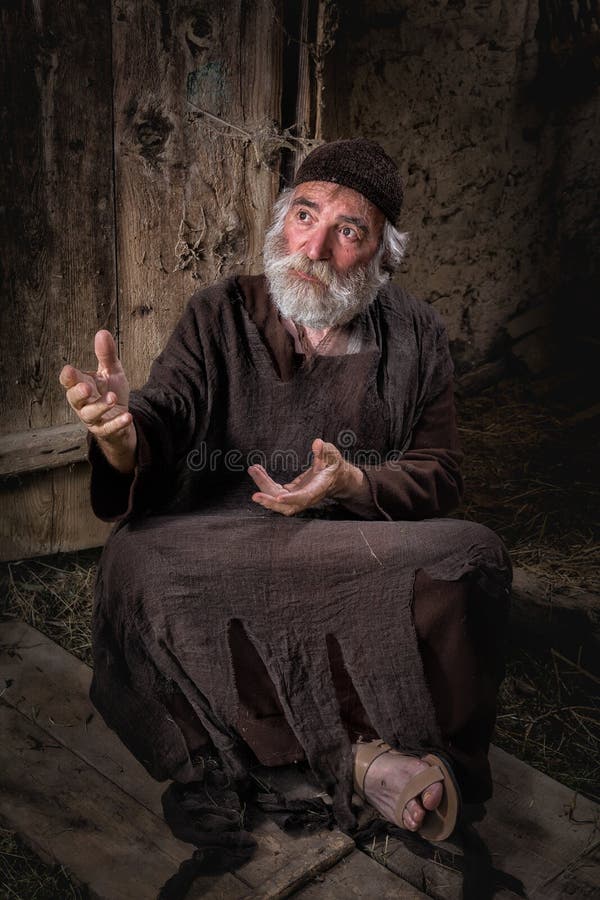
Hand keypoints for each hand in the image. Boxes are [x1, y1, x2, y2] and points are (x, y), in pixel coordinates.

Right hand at [59, 330, 136, 472]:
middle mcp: (83, 404)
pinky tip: (128, 416)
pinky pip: (109, 428)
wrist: (122, 419)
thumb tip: (102, 332)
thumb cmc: (111, 392)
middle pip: (74, 400)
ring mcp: (93, 419)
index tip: (70, 370)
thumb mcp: (111, 372)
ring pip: (90, 415)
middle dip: (78, 393)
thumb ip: (106, 355)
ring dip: (100, 406)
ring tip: (113, 398)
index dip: (68, 377)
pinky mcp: (106, 430)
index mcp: (81, 386)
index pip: (68, 382)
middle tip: (87, 387)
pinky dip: (117, 423)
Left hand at [248, 438, 364, 515]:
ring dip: (264, 487)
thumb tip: (317, 443)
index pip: (305, 497)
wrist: (334, 478)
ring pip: (277, 499)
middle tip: (255, 496)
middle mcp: (307, 497)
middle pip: (287, 506)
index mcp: (318, 488)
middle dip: (271, 502)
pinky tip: (257, 470)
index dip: (293, 499)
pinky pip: (274, 492)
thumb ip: (325, 450)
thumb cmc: (333, 465)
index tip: (279, 498)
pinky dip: (265, 482)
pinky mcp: (290, 494)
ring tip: (254, 470)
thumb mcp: (332, 456)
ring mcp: (297, 497)